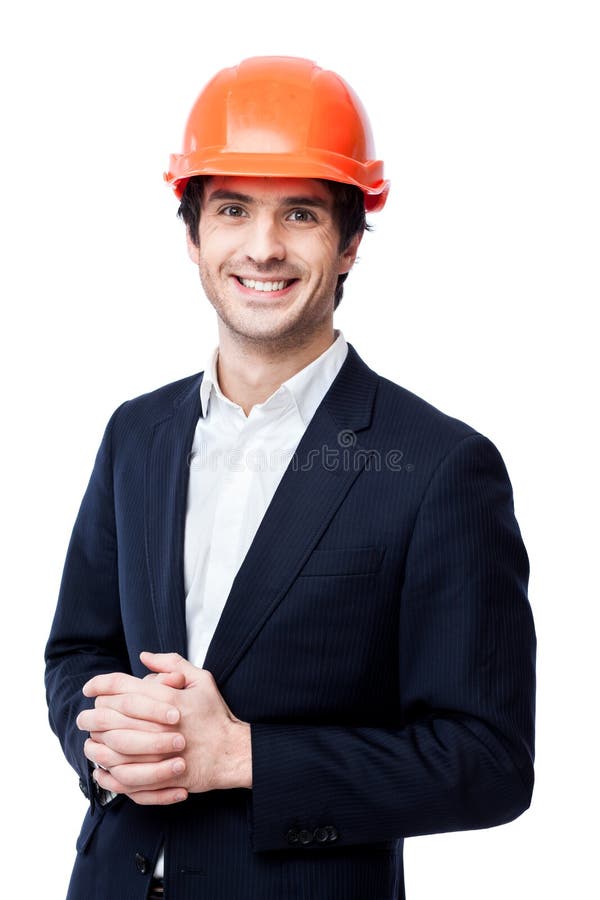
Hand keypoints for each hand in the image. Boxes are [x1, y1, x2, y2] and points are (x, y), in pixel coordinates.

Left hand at [78, 653, 251, 804]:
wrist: (232, 753)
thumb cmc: (216, 716)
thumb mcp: (201, 680)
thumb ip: (173, 663)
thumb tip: (145, 656)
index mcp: (168, 698)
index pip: (123, 687)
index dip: (101, 685)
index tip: (89, 688)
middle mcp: (160, 725)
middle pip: (111, 717)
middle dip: (92, 716)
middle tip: (84, 718)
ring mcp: (160, 753)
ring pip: (113, 749)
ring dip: (96, 745)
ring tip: (90, 743)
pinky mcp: (160, 777)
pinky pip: (125, 778)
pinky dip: (109, 775)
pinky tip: (103, 770)